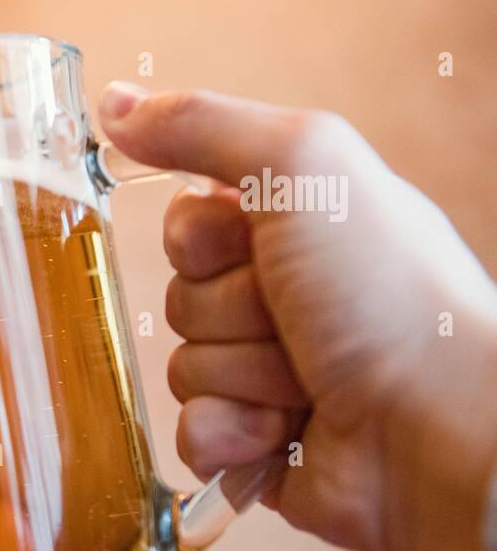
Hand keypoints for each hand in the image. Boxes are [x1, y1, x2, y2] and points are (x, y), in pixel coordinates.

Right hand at [99, 83, 496, 550]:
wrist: (437, 429)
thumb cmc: (389, 293)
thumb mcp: (299, 165)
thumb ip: (201, 126)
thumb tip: (114, 104)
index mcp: (301, 229)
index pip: (186, 224)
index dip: (202, 239)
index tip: (251, 244)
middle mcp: (287, 299)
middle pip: (182, 298)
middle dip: (229, 314)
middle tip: (297, 319)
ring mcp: (272, 377)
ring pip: (184, 369)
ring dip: (239, 376)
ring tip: (309, 383)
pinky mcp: (260, 446)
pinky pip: (193, 434)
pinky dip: (230, 434)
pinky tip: (280, 434)